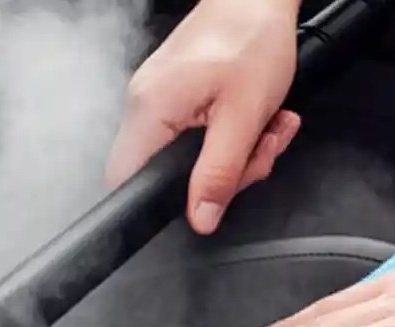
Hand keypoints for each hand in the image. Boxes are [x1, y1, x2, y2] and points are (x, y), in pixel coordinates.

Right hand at [106, 0, 301, 234]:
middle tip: (260, 150)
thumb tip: (200, 219)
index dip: (159, 200)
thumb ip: (220, 173)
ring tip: (269, 128)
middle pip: (166, 173)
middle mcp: (143, 104)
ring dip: (238, 153)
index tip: (204, 195)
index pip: (125, 180)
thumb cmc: (250, 39)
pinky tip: (258, 119)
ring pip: (189, 155)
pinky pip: (195, 133)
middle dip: (225, 173)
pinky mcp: (175, 93)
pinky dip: (231, 134)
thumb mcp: (244, 118)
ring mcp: (157, 97)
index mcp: (150, 110)